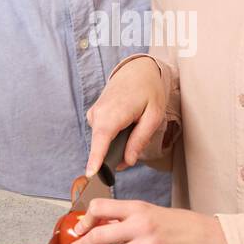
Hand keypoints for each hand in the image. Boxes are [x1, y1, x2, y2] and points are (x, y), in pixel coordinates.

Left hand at [66, 198, 237, 243]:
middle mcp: (141, 226)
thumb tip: (101, 224)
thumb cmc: (183, 225)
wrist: (211, 239)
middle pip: (98, 235)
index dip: (86, 218)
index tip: (81, 227)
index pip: (100, 207)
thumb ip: (129, 217)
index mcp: (139, 209)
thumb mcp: (154, 212)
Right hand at [85, 57, 166, 176]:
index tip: (90, 174)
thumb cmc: (148, 90)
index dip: (95, 159)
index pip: (101, 141)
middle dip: (117, 153)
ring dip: (118, 141)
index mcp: (113, 113)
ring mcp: (94, 113)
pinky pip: (103, 132)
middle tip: (136, 144)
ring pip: (103, 140)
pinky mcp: (95, 114)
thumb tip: (129, 161)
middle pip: (102, 145)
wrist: (137, 69)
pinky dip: (114, 133)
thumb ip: (140, 140)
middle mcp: (98, 113)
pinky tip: (125, 122)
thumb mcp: (153, 116)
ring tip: (133, 124)